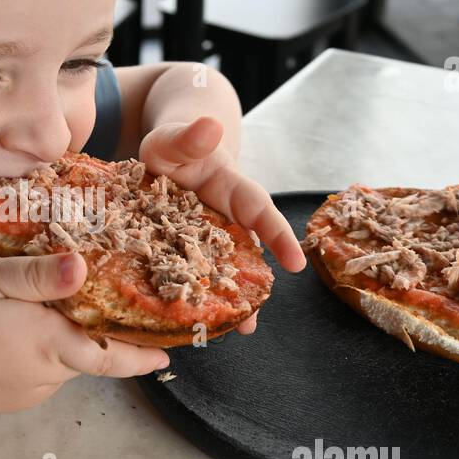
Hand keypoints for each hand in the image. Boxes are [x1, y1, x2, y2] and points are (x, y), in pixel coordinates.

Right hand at [0, 252, 169, 412]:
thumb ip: (37, 275)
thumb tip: (82, 268)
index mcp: (46, 341)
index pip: (107, 354)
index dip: (141, 355)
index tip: (167, 354)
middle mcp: (46, 373)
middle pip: (88, 353)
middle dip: (99, 334)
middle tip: (101, 308)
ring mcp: (31, 392)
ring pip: (66, 363)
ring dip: (64, 342)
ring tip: (39, 314)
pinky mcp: (16, 400)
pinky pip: (44, 374)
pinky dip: (43, 354)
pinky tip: (16, 336)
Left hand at [139, 115, 306, 333]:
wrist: (162, 156)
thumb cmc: (174, 145)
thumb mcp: (174, 138)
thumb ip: (189, 136)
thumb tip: (211, 125)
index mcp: (231, 189)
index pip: (259, 210)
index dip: (279, 236)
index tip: (296, 262)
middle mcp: (224, 219)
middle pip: (244, 255)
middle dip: (251, 288)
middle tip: (253, 323)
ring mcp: (203, 239)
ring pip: (219, 272)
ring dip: (224, 301)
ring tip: (231, 333)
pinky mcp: (181, 252)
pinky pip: (189, 275)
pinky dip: (191, 297)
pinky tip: (187, 322)